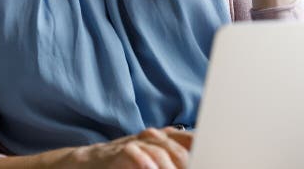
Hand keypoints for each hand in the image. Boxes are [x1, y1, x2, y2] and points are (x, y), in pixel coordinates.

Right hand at [68, 126, 193, 168]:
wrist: (92, 161)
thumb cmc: (128, 163)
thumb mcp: (154, 159)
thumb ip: (175, 159)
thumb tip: (199, 160)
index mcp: (166, 138)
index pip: (192, 140)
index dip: (201, 148)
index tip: (211, 159)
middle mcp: (153, 137)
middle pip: (179, 148)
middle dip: (189, 162)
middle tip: (200, 166)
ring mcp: (137, 142)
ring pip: (160, 151)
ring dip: (169, 166)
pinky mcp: (120, 151)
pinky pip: (135, 153)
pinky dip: (145, 163)